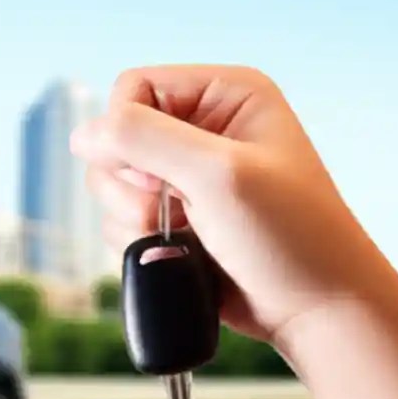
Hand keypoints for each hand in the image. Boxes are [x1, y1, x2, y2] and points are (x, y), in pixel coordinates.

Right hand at [70, 65, 384, 342]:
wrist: (317, 311)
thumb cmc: (289, 237)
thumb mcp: (216, 174)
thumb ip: (143, 140)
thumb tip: (81, 134)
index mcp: (225, 95)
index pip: (133, 87)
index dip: (125, 129)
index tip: (157, 175)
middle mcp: (203, 127)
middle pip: (114, 137)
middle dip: (129, 183)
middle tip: (174, 209)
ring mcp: (186, 174)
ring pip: (110, 181)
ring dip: (132, 216)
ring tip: (182, 236)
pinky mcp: (175, 215)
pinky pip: (120, 217)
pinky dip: (138, 238)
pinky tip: (178, 252)